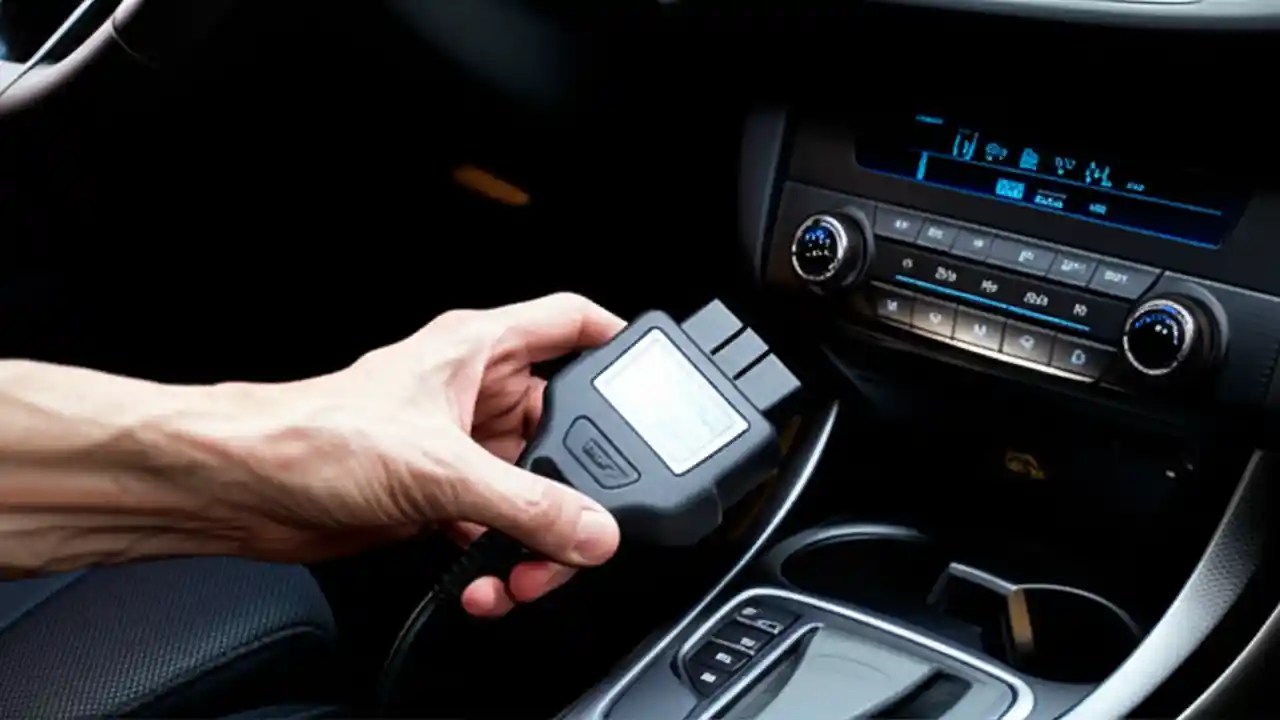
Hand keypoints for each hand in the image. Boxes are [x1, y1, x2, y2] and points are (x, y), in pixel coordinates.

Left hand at [213, 293, 625, 616]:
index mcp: (480, 349)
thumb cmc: (315, 435)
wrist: (247, 490)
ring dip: (537, 538)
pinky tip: (487, 582)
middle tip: (584, 527)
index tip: (654, 383)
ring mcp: (459, 446)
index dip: (619, 343)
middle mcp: (475, 393)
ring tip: (527, 571)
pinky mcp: (438, 496)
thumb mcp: (439, 468)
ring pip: (533, 489)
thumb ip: (525, 505)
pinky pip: (497, 528)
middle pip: (564, 430)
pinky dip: (501, 560)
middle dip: (578, 486)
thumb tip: (592, 529)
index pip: (572, 323)